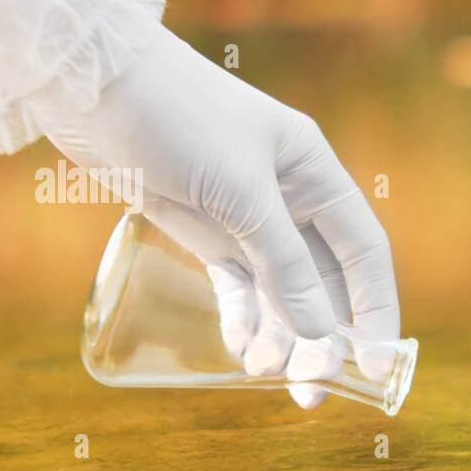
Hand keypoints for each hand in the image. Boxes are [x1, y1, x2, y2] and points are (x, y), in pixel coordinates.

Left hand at [38, 25, 399, 408]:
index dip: (376, 308)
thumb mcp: (240, 191)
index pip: (364, 252)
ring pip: (279, 290)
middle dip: (321, 336)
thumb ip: (284, 263)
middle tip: (312, 389)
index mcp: (315, 173)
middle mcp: (290, 197)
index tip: (377, 364)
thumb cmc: (178, 117)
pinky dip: (243, 316)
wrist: (92, 81)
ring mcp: (248, 216)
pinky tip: (241, 348)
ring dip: (279, 333)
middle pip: (323, 280)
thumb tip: (323, 332)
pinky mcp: (206, 228)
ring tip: (266, 374)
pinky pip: (238, 284)